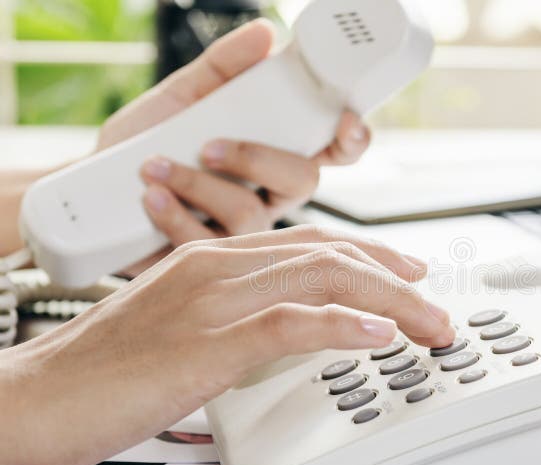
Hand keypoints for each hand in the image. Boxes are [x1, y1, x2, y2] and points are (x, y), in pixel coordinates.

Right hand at [0, 226, 452, 464]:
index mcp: (214, 261)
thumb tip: (289, 333)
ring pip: (323, 281)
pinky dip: (342, 326)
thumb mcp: (184, 329)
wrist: (37, 397)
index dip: (369, 258)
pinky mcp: (205, 343)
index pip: (310, 245)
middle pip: (330, 257)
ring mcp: (212, 301)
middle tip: (435, 306)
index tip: (406, 275)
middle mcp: (218, 268)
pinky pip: (289, 322)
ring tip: (429, 324)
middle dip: (395, 281)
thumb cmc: (105, 370)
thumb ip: (237, 320)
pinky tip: (379, 335)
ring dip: (390, 303)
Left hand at [96, 20, 370, 274]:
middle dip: (258, 159)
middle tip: (210, 146)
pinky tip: (149, 196)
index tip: (347, 120)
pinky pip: (208, 241)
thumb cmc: (145, 146)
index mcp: (275, 154)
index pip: (332, 149)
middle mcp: (269, 195)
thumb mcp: (182, 98)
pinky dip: (173, 212)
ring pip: (252, 214)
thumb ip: (222, 67)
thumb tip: (264, 34)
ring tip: (154, 168)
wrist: (93, 197)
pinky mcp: (212, 259)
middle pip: (303, 182)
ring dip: (197, 185)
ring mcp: (244, 232)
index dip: (352, 138)